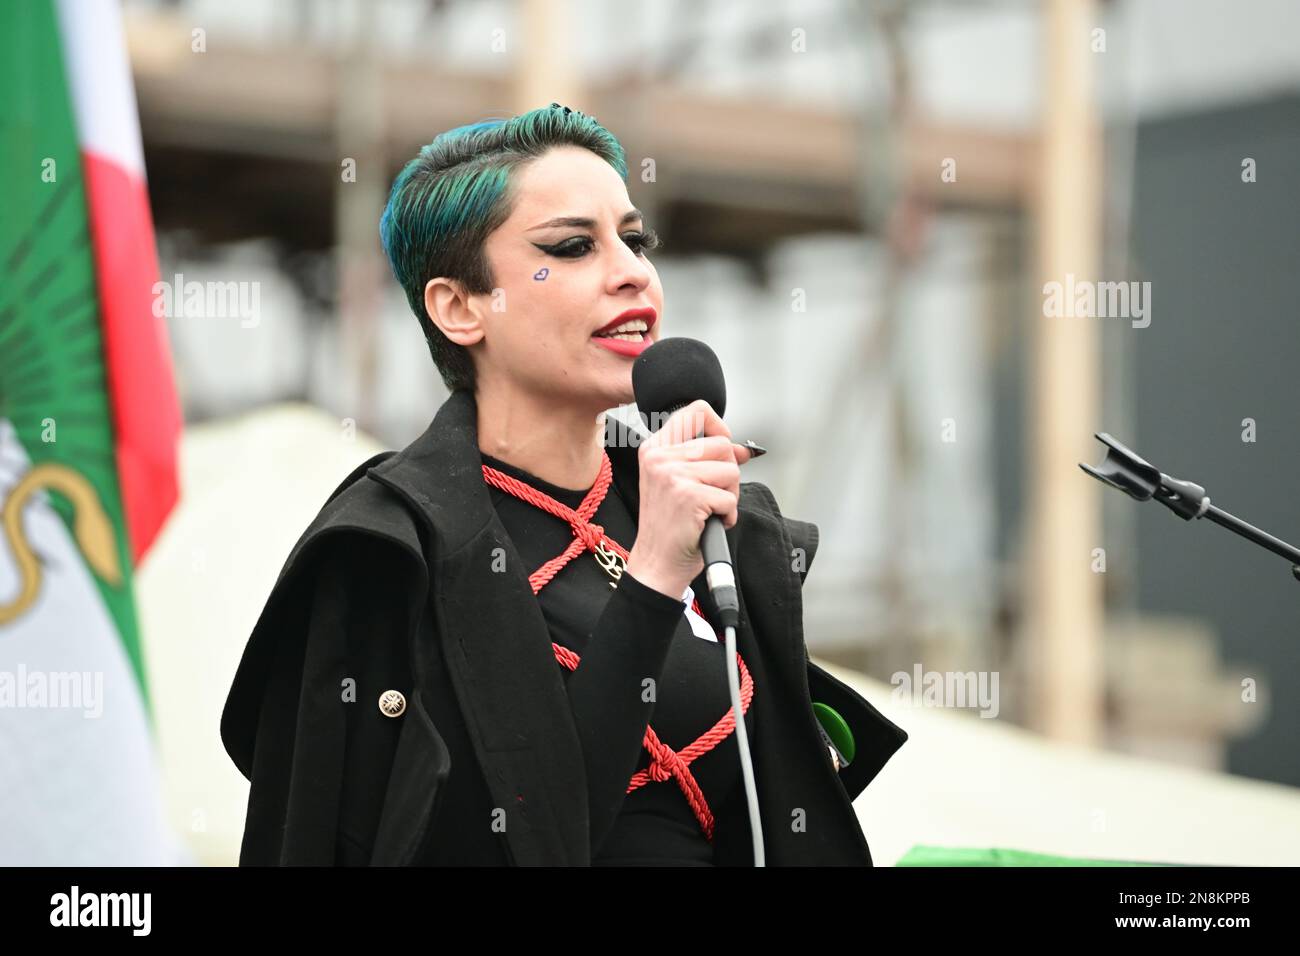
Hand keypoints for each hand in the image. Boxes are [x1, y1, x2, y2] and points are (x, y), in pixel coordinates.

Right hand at [624, 400, 753, 599]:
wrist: (656, 563)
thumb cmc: (669, 527)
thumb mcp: (680, 483)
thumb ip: (707, 460)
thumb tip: (744, 450)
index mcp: (654, 448)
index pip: (696, 410)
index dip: (719, 427)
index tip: (723, 448)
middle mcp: (660, 457)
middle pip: (722, 444)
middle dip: (728, 473)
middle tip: (712, 495)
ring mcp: (672, 475)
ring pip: (730, 470)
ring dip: (728, 495)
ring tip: (707, 510)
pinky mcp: (688, 495)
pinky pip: (730, 497)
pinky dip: (727, 514)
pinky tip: (708, 522)